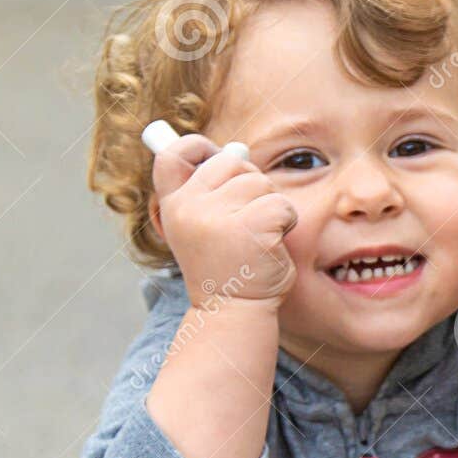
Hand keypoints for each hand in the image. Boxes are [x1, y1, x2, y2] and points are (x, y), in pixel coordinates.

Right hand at [149, 134, 297, 312]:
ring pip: (260, 181)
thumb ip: (212, 189)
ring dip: (269, 205)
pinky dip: (286, 222)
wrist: (233, 311)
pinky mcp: (253, 227)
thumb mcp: (203, 226)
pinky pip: (282, 204)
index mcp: (173, 206)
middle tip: (244, 221)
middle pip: (230, 161)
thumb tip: (238, 148)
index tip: (214, 155)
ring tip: (256, 239)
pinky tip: (271, 247)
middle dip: (248, 183)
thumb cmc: (224, 267)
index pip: (171, 155)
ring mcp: (218, 218)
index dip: (196, 146)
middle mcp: (189, 208)